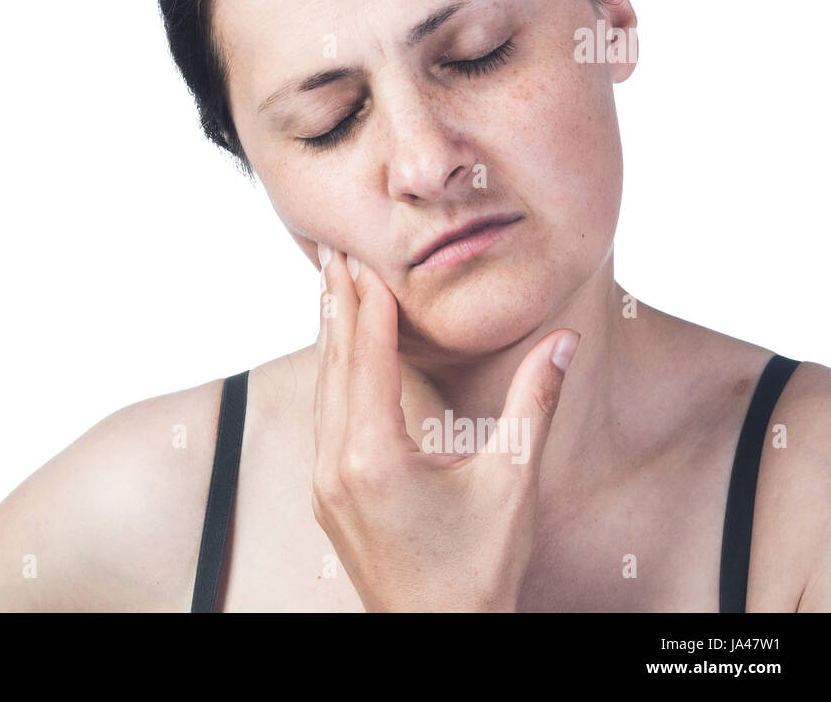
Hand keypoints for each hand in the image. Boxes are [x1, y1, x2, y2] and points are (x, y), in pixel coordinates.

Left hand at [312, 243, 579, 611]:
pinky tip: (337, 358)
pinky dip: (331, 377)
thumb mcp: (512, 484)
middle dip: (338, 304)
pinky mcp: (326, 496)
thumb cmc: (478, 569)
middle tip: (332, 249)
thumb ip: (535, 404)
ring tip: (330, 288)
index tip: (364, 255)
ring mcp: (323, 483)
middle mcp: (335, 465)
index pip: (368, 357)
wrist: (439, 638)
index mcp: (373, 456)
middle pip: (335, 365)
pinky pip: (324, 419)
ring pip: (323, 390)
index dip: (369, 302)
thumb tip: (562, 340)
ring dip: (331, 336)